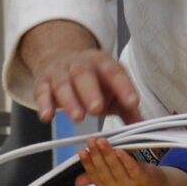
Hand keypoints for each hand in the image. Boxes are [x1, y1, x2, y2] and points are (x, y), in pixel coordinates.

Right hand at [23, 20, 141, 124]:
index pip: (115, 72)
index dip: (124, 87)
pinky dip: (44, 104)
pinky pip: (42, 92)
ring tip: (78, 117)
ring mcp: (60, 72)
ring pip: (63, 83)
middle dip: (91, 92)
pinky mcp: (43, 82)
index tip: (132, 102)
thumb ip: (128, 109)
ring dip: (70, 101)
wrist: (61, 58)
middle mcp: (81, 64)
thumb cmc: (92, 80)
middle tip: (97, 109)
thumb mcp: (112, 90)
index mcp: (103, 63)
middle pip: (85, 74)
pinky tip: (47, 116)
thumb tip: (145, 127)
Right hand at [76, 137, 154, 185]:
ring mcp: (129, 184)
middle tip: (91, 141)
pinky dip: (125, 159)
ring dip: (108, 153)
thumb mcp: (112, 178)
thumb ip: (95, 177)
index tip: (81, 151)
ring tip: (102, 141)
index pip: (93, 174)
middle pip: (103, 169)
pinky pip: (131, 167)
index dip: (87, 162)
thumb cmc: (132, 177)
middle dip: (96, 154)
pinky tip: (120, 150)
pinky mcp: (141, 179)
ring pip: (115, 167)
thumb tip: (76, 181)